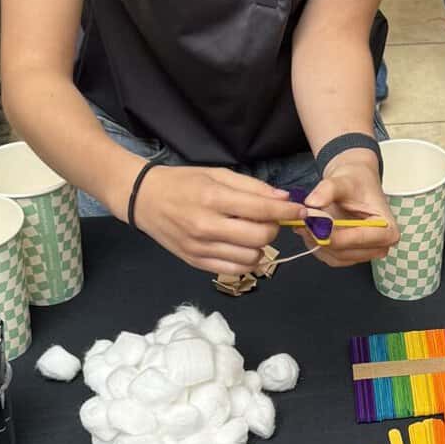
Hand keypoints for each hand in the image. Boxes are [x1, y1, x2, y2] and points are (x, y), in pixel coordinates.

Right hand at [129, 162, 290, 279]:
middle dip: (274, 228)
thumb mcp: (217, 174)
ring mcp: (200, 247)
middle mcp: (207, 225)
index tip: (301, 210)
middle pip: (261, 236)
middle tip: (270, 219)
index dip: (288, 211)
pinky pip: (234, 269)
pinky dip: (247, 261)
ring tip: (254, 233)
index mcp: (213, 198)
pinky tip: (245, 248)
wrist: (143, 199)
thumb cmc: (183, 182)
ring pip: (251, 257)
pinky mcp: (196, 262)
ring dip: (261, 246)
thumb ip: (252, 187)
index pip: (262, 209)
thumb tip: (284, 198)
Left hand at [303, 149, 399, 267]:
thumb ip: (327, 190)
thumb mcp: (343, 181)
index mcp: (387, 229)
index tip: (311, 224)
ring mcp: (365, 253)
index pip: (357, 239)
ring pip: (335, 258)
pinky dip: (317, 246)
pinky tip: (310, 230)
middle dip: (321, 238)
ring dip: (316, 243)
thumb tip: (312, 202)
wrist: (354, 183)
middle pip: (345, 252)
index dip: (332, 234)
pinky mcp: (351, 255)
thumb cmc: (356, 182)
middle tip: (302, 222)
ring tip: (304, 223)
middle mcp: (380, 246)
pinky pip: (330, 258)